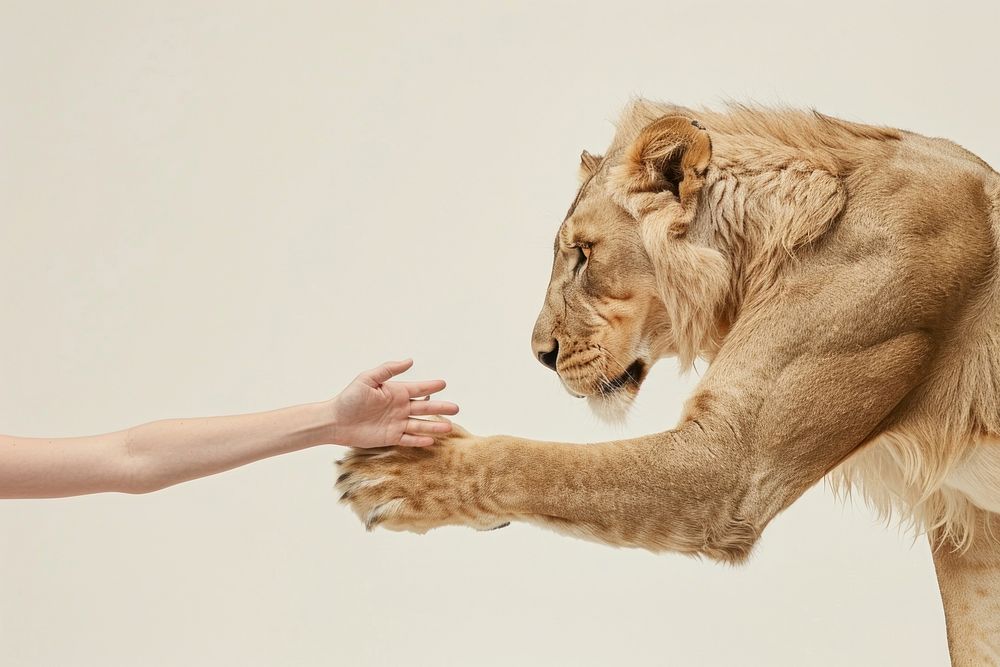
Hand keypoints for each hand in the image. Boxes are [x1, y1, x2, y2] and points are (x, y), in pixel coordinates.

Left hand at [328, 359, 458, 446]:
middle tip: (456, 408)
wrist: (335, 421)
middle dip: (440, 408)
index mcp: (396, 392)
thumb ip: (388, 370)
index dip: (431, 386)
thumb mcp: (367, 379)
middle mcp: (399, 408)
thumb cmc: (349, 398)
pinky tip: (432, 440)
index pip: (418, 388)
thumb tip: (410, 360)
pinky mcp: (390, 437)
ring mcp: (396, 423)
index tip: (443, 384)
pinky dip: (419, 440)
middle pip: (424, 408)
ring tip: (449, 427)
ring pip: (419, 425)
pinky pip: (408, 439)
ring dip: (434, 426)